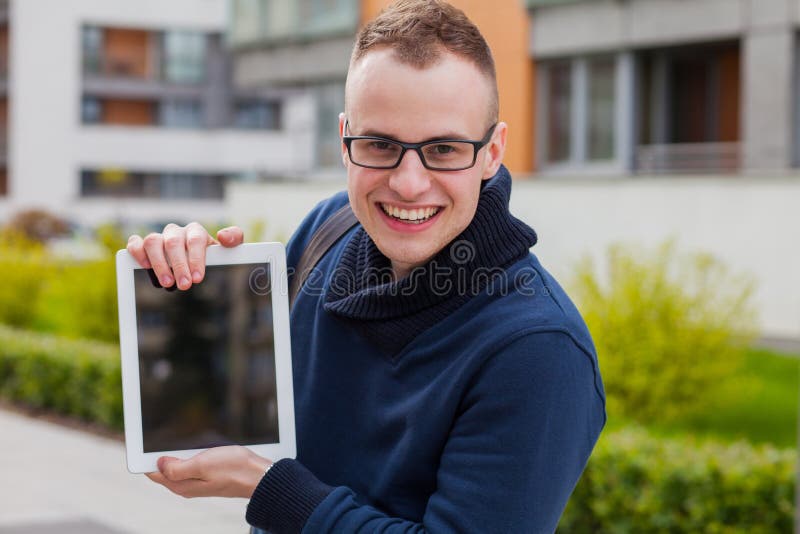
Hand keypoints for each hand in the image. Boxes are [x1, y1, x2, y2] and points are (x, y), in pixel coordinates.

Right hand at [126, 222, 243, 289]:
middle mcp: (176, 232)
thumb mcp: (227, 250)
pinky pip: (136, 243)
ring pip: (153, 242)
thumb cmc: (211, 257)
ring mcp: (159, 238)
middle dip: (179, 265)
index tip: (198, 278)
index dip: (196, 258)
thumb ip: (234, 240)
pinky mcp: (144, 245)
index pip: (195, 239)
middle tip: (184, 285)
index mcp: (195, 231)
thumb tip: (223, 236)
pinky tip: (144, 267)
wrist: (196, 262)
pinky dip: (137, 252)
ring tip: (167, 283)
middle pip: (173, 243)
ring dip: (159, 263)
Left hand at [146, 445, 271, 498]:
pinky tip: (193, 445)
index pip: (154, 473)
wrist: (258, 476)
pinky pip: (189, 464)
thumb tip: (159, 464)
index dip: (147, 458)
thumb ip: (178, 467)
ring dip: (174, 453)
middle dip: (160, 454)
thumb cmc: (234, 469)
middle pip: (164, 469)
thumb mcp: (202, 465)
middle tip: (160, 433)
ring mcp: (197, 480)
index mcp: (182, 484)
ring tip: (175, 436)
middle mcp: (187, 485)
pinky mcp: (207, 475)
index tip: (144, 442)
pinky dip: (187, 454)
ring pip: (177, 465)